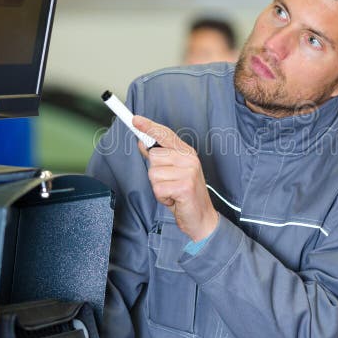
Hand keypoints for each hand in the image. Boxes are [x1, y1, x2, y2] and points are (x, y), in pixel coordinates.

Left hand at [132, 115, 218, 241]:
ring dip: (158, 187)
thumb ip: (160, 157)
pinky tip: (174, 199)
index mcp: (187, 153)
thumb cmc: (185, 195)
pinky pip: (158, 188)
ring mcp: (188, 172)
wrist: (202, 218)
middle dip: (156, 173)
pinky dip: (162, 198)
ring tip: (172, 192)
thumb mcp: (172, 172)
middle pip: (154, 156)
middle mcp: (189, 159)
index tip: (135, 119)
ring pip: (153, 173)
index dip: (149, 127)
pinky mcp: (185, 186)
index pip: (165, 134)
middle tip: (169, 183)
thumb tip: (142, 142)